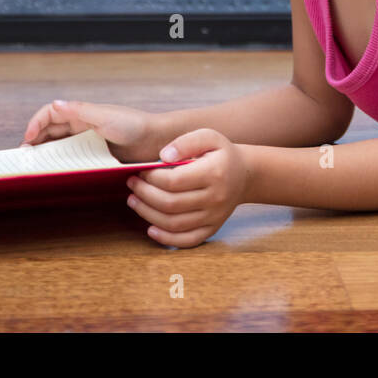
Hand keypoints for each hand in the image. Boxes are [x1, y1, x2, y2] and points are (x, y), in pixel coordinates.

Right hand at [20, 99, 155, 163]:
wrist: (158, 141)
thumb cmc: (134, 125)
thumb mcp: (105, 117)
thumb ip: (80, 111)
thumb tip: (55, 104)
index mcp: (81, 114)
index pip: (50, 115)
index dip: (35, 124)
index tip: (27, 140)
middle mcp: (82, 126)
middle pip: (50, 132)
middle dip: (35, 143)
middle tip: (27, 159)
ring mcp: (88, 143)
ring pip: (59, 148)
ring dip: (47, 155)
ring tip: (37, 168)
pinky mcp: (95, 157)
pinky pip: (74, 161)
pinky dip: (62, 166)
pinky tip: (58, 174)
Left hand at [125, 129, 247, 247]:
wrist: (246, 175)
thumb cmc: (222, 154)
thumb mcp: (209, 137)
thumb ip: (186, 142)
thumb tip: (163, 156)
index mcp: (214, 173)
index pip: (174, 181)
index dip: (151, 177)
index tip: (140, 170)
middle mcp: (215, 198)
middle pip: (171, 204)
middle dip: (144, 194)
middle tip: (132, 184)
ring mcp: (214, 216)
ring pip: (174, 223)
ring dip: (148, 214)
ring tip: (134, 201)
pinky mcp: (212, 228)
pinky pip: (187, 240)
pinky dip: (166, 239)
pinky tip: (150, 229)